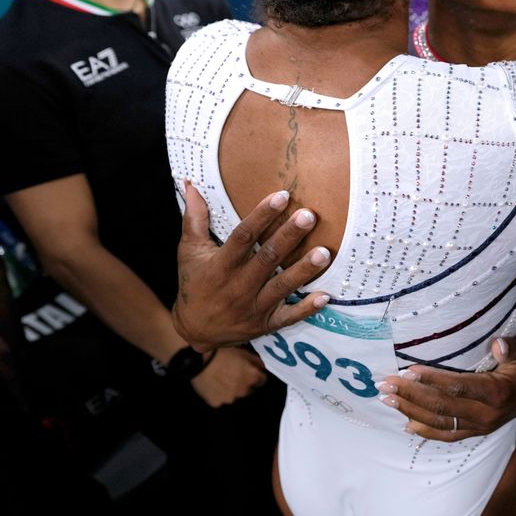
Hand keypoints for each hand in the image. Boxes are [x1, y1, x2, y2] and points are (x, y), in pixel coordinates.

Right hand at [174, 181, 332, 351]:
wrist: (195, 330)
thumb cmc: (194, 284)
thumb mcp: (189, 252)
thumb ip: (194, 219)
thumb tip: (190, 185)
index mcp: (221, 265)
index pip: (243, 237)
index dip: (262, 216)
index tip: (282, 196)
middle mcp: (238, 286)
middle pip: (267, 258)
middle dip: (289, 237)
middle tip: (308, 216)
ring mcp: (253, 307)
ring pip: (282, 287)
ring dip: (304, 270)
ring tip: (324, 253)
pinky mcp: (266, 324)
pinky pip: (289, 317)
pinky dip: (307, 308)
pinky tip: (325, 296)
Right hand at [190, 345, 266, 406]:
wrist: (198, 361)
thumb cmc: (221, 352)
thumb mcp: (243, 351)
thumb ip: (255, 361)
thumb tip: (261, 367)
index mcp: (253, 376)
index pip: (262, 380)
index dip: (256, 375)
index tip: (250, 372)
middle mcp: (244, 390)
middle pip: (249, 389)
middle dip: (244, 383)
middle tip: (233, 374)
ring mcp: (231, 399)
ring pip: (235, 395)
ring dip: (232, 389)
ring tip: (222, 379)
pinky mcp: (218, 403)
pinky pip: (221, 399)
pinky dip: (219, 394)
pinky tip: (213, 385)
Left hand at [376, 334, 515, 441]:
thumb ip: (514, 347)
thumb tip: (497, 345)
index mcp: (498, 393)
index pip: (459, 388)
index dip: (433, 381)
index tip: (408, 371)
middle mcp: (487, 415)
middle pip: (443, 408)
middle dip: (411, 396)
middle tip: (386, 385)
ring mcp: (481, 426)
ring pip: (441, 423)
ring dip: (411, 412)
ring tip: (388, 400)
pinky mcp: (477, 431)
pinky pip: (448, 435)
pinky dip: (426, 431)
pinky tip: (406, 423)